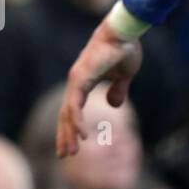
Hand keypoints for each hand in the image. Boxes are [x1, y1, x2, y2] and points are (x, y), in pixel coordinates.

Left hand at [56, 18, 143, 157]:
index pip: (72, 109)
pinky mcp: (81, 76)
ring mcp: (76, 79)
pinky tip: (81, 135)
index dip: (72, 127)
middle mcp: (76, 81)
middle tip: (64, 155)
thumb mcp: (123, 77)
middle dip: (65, 135)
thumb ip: (117, 90)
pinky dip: (76, 120)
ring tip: (69, 152)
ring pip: (68, 112)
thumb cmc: (124, 50)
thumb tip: (113, 104)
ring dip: (69, 133)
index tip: (73, 145)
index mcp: (84, 82)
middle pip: (66, 114)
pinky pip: (76, 103)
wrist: (124, 33)